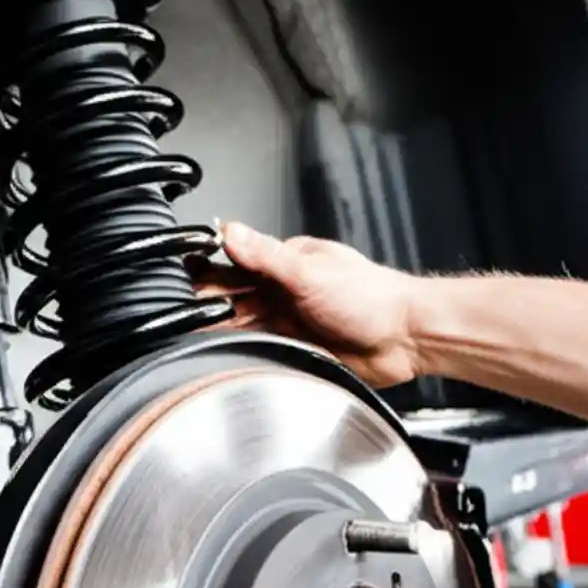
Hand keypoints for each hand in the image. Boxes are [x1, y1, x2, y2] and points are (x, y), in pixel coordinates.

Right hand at [193, 222, 423, 387]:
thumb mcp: (309, 272)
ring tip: (194, 335)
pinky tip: (226, 355)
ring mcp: (290, 320)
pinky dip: (244, 351)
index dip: (208, 270)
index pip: (236, 262)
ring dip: (223, 329)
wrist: (406, 340)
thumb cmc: (371, 299)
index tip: (182, 278)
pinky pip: (261, 350)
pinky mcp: (297, 349)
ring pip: (244, 325)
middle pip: (234, 296)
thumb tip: (229, 231)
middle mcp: (285, 290)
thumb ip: (266, 255)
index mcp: (287, 263)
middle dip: (208, 303)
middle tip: (181, 312)